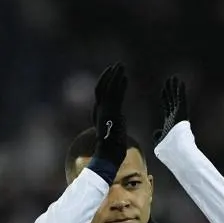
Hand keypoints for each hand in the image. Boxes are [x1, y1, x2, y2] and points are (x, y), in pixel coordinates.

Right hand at [89, 62, 127, 181]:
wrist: (108, 156)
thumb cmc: (112, 150)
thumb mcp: (113, 134)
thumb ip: (114, 126)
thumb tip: (120, 125)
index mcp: (99, 115)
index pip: (101, 95)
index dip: (108, 84)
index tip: (117, 76)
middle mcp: (99, 111)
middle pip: (101, 87)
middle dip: (108, 75)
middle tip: (117, 66)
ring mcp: (104, 111)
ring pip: (107, 88)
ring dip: (114, 75)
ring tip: (121, 66)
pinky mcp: (110, 112)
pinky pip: (114, 94)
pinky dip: (119, 84)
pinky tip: (125, 77)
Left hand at [153, 75, 188, 144]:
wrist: (175, 150)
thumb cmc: (168, 149)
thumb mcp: (160, 142)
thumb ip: (158, 136)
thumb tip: (156, 132)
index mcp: (170, 122)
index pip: (167, 106)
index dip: (165, 97)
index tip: (163, 90)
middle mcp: (175, 116)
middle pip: (172, 99)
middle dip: (170, 89)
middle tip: (169, 80)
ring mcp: (179, 114)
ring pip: (176, 97)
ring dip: (175, 87)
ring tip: (173, 77)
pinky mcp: (182, 112)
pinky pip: (181, 99)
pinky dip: (181, 91)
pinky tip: (180, 82)